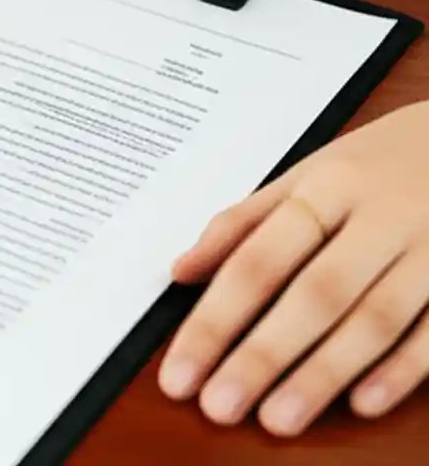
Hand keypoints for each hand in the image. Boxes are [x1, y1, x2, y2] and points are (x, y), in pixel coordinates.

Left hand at [161, 101, 428, 435]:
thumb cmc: (380, 163)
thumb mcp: (310, 173)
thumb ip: (244, 222)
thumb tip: (180, 270)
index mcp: (326, 187)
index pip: (258, 260)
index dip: (215, 320)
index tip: (180, 373)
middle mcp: (380, 216)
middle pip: (315, 293)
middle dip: (263, 355)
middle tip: (219, 407)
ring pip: (376, 316)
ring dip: (324, 372)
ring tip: (277, 419)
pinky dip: (403, 368)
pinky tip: (363, 403)